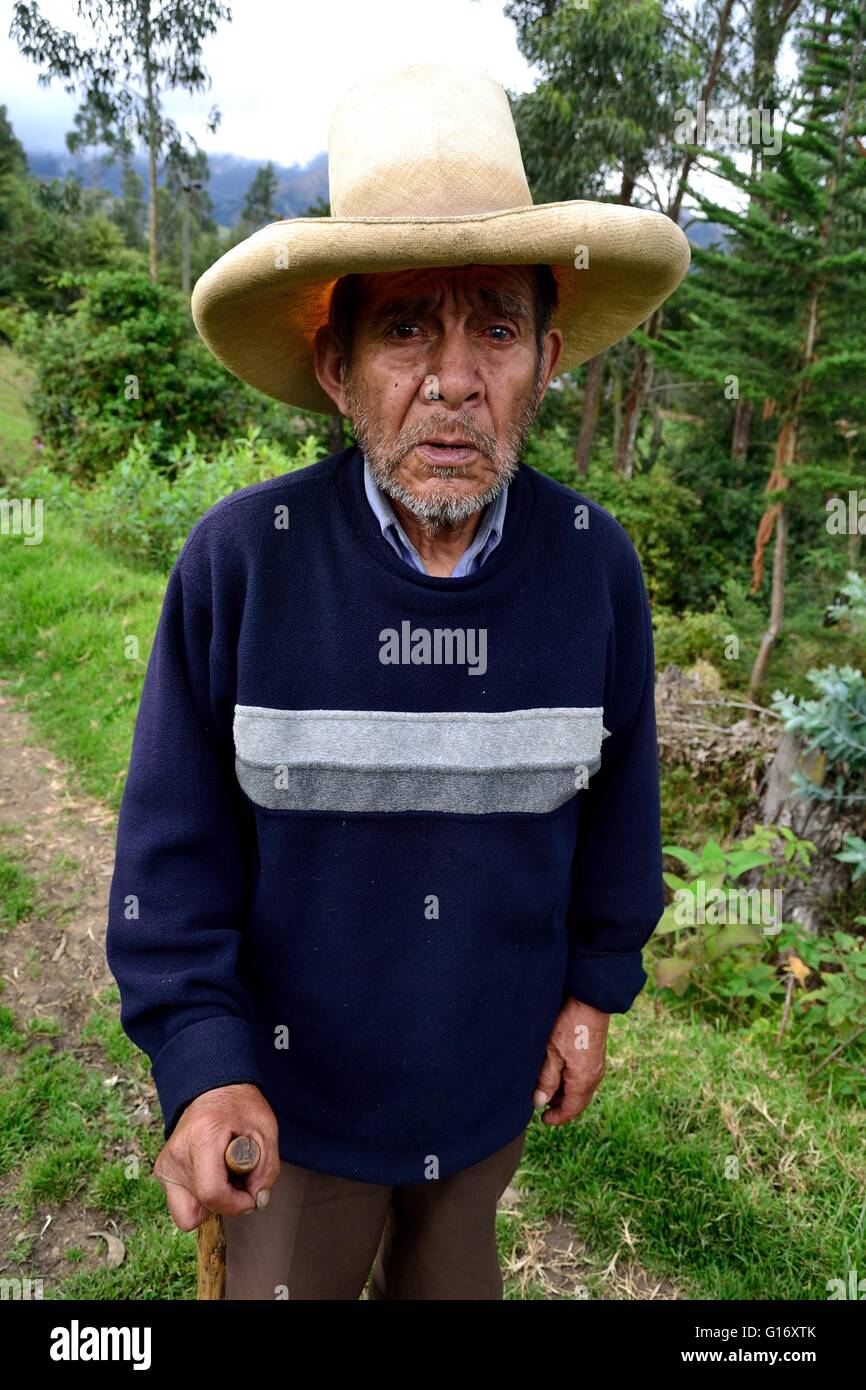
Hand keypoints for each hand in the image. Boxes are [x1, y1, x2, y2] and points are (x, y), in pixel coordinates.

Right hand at [153, 1083, 279, 1230]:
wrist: (213, 1089)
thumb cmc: (239, 1107)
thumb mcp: (265, 1130)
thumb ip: (267, 1169)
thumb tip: (258, 1202)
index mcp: (201, 1138)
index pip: (211, 1192)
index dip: (236, 1204)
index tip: (251, 1195)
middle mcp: (176, 1155)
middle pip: (195, 1212)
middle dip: (222, 1206)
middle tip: (237, 1181)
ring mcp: (165, 1165)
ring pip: (187, 1213)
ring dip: (211, 1203)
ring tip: (225, 1175)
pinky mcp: (162, 1171)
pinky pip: (182, 1203)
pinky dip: (201, 1196)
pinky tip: (213, 1173)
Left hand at [532, 997, 608, 1125]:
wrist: (590, 1002)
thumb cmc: (569, 1026)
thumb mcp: (551, 1054)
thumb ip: (546, 1080)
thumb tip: (540, 1103)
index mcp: (583, 1081)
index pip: (571, 1109)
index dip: (557, 1118)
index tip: (543, 1120)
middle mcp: (594, 1077)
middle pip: (577, 1102)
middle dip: (561, 1107)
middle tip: (542, 1104)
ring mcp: (597, 1067)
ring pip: (581, 1090)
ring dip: (565, 1094)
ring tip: (547, 1088)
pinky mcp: (595, 1057)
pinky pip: (584, 1078)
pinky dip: (572, 1082)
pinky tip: (559, 1073)